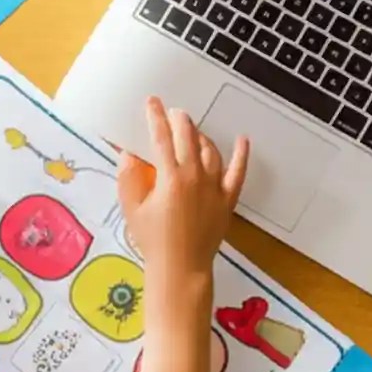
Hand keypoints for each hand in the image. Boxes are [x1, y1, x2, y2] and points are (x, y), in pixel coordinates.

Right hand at [118, 97, 249, 286]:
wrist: (181, 268)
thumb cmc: (153, 241)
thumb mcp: (132, 209)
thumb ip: (129, 178)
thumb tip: (129, 154)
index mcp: (170, 177)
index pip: (161, 137)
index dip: (155, 117)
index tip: (152, 103)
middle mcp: (195, 176)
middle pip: (188, 137)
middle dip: (179, 120)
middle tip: (172, 113)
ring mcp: (214, 187)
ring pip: (210, 150)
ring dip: (200, 135)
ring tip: (191, 131)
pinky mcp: (227, 199)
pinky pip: (238, 172)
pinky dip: (241, 154)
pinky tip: (243, 140)